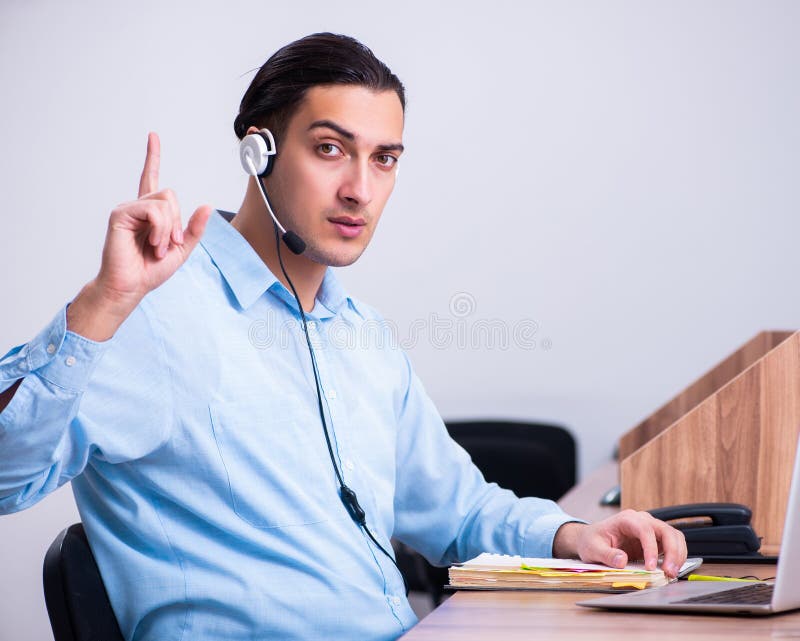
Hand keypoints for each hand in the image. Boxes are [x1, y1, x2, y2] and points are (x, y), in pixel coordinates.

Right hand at [68, 133, 211, 339]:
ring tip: (156, 246)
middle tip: (169, 243)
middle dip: (177, 222)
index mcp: (151, 213)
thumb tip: (207, 206)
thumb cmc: (150, 270)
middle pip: (170, 194)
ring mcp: (128, 209)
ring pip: (164, 202)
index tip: (152, 136)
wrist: (131, 286)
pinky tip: (151, 243)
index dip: (152, 157)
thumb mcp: (182, 249)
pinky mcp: (120, 214)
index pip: (151, 178)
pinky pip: (153, 210)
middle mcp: (138, 206)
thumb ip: (195, 229)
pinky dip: (159, 229)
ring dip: (168, 228)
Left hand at [552, 510, 687, 578]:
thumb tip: (621, 561)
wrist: (592, 538)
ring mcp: (650, 528)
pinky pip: (672, 544)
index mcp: (625, 519)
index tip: (650, 567)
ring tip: (672, 573)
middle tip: (669, 572)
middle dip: (672, 551)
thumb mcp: (592, 549)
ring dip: (678, 554)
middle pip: (665, 530)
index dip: (651, 548)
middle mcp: (641, 520)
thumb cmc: (592, 541)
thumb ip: (606, 555)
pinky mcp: (655, 539)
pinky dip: (676, 556)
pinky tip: (671, 569)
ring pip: (673, 536)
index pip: (645, 529)